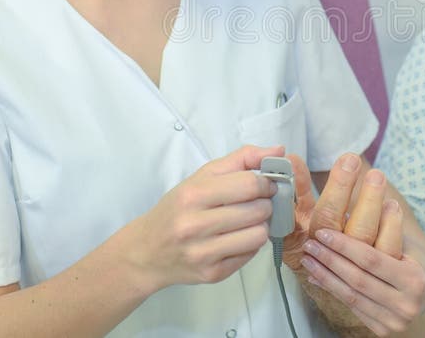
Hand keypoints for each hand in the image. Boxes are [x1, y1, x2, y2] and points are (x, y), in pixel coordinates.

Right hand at [127, 144, 282, 291]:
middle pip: (258, 210)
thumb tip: (278, 150)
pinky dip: (250, 244)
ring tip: (247, 221)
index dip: (266, 183)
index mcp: (193, 195)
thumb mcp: (201, 176)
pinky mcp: (212, 274)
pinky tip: (236, 238)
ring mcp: (203, 253)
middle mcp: (195, 225)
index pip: (249, 184)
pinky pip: (251, 255)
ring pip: (259, 235)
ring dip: (260, 225)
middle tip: (256, 203)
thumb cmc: (177, 209)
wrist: (145, 252)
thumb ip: (241, 159)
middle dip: (265, 204)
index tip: (265, 185)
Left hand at [284, 153, 424, 335]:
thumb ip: (387, 217)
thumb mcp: (404, 234)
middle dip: (330, 260)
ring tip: (309, 258)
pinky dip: (332, 289)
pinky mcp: (384, 328)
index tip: (322, 233)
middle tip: (310, 244)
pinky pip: (352, 306)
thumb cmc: (413, 253)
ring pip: (352, 295)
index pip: (371, 260)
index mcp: (415, 279)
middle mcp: (407, 304)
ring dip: (325, 275)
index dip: (343, 246)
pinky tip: (318, 275)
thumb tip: (366, 181)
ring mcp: (395, 320)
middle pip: (358, 279)